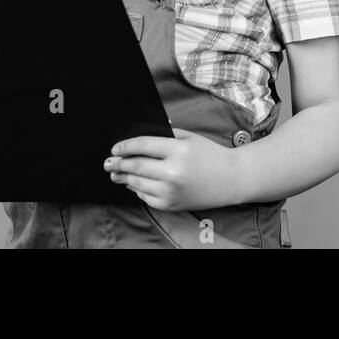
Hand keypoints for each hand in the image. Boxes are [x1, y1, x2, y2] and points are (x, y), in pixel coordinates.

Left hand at [104, 128, 242, 210]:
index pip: (143, 146)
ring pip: (137, 183)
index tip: (115, 149)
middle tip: (108, 163)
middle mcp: (173, 172)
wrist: (230, 179)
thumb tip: (140, 139)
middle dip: (119, 164)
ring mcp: (171, 191)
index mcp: (178, 150)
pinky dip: (138, 189)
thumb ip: (165, 133)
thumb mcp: (190, 137)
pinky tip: (134, 183)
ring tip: (116, 174)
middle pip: (136, 166)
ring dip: (124, 177)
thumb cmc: (210, 155)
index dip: (125, 147)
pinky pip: (146, 197)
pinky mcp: (170, 204)